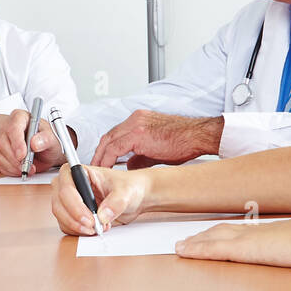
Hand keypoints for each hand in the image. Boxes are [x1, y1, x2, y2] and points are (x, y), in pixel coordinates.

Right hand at [0, 110, 64, 174]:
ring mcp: (3, 141)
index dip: (17, 142)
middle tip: (27, 165)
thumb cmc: (49, 141)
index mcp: (21, 118)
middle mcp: (9, 128)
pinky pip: (0, 164)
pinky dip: (11, 170)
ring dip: (14, 166)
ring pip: (0, 155)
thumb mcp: (53, 139)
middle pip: (3, 143)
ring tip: (28, 168)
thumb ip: (46, 139)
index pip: (14, 128)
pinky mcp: (1, 153)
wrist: (48, 152)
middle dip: (15, 158)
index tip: (22, 155)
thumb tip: (35, 143)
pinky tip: (21, 169)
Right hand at [50, 162, 154, 235]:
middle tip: (93, 226)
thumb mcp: (127, 191)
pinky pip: (66, 225)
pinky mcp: (72, 214)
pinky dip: (79, 231)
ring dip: (77, 226)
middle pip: (59, 203)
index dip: (75, 204)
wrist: (135, 197)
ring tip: (97, 227)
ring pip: (60, 216)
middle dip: (74, 218)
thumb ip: (116, 202)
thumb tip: (103, 215)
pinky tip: (94, 228)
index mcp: (80, 172)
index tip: (90, 217)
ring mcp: (70, 200)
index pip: (67, 187)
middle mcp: (71, 184)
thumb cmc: (129, 186)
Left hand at [91, 112, 223, 168]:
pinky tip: (106, 169)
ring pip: (109, 141)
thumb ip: (140, 156)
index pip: (114, 134)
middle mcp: (135, 119)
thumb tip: (128, 167)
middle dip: (98, 153)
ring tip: (96, 171)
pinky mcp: (139, 133)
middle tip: (92, 168)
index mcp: (138, 120)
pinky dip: (108, 158)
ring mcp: (136, 124)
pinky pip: (116, 147)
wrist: (199, 135)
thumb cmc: (183, 142)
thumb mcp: (156, 149)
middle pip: (108, 136)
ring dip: (101, 157)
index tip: (100, 162)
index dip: (104, 149)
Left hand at [176, 215, 290, 268]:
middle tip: (186, 240)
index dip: (223, 232)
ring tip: (179, 246)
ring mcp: (247, 239)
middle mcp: (254, 232)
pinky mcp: (243, 249)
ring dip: (194, 242)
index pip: (240, 230)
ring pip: (212, 238)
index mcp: (269, 232)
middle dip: (203, 236)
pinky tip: (182, 251)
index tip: (212, 234)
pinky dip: (196, 249)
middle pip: (221, 231)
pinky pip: (212, 249)